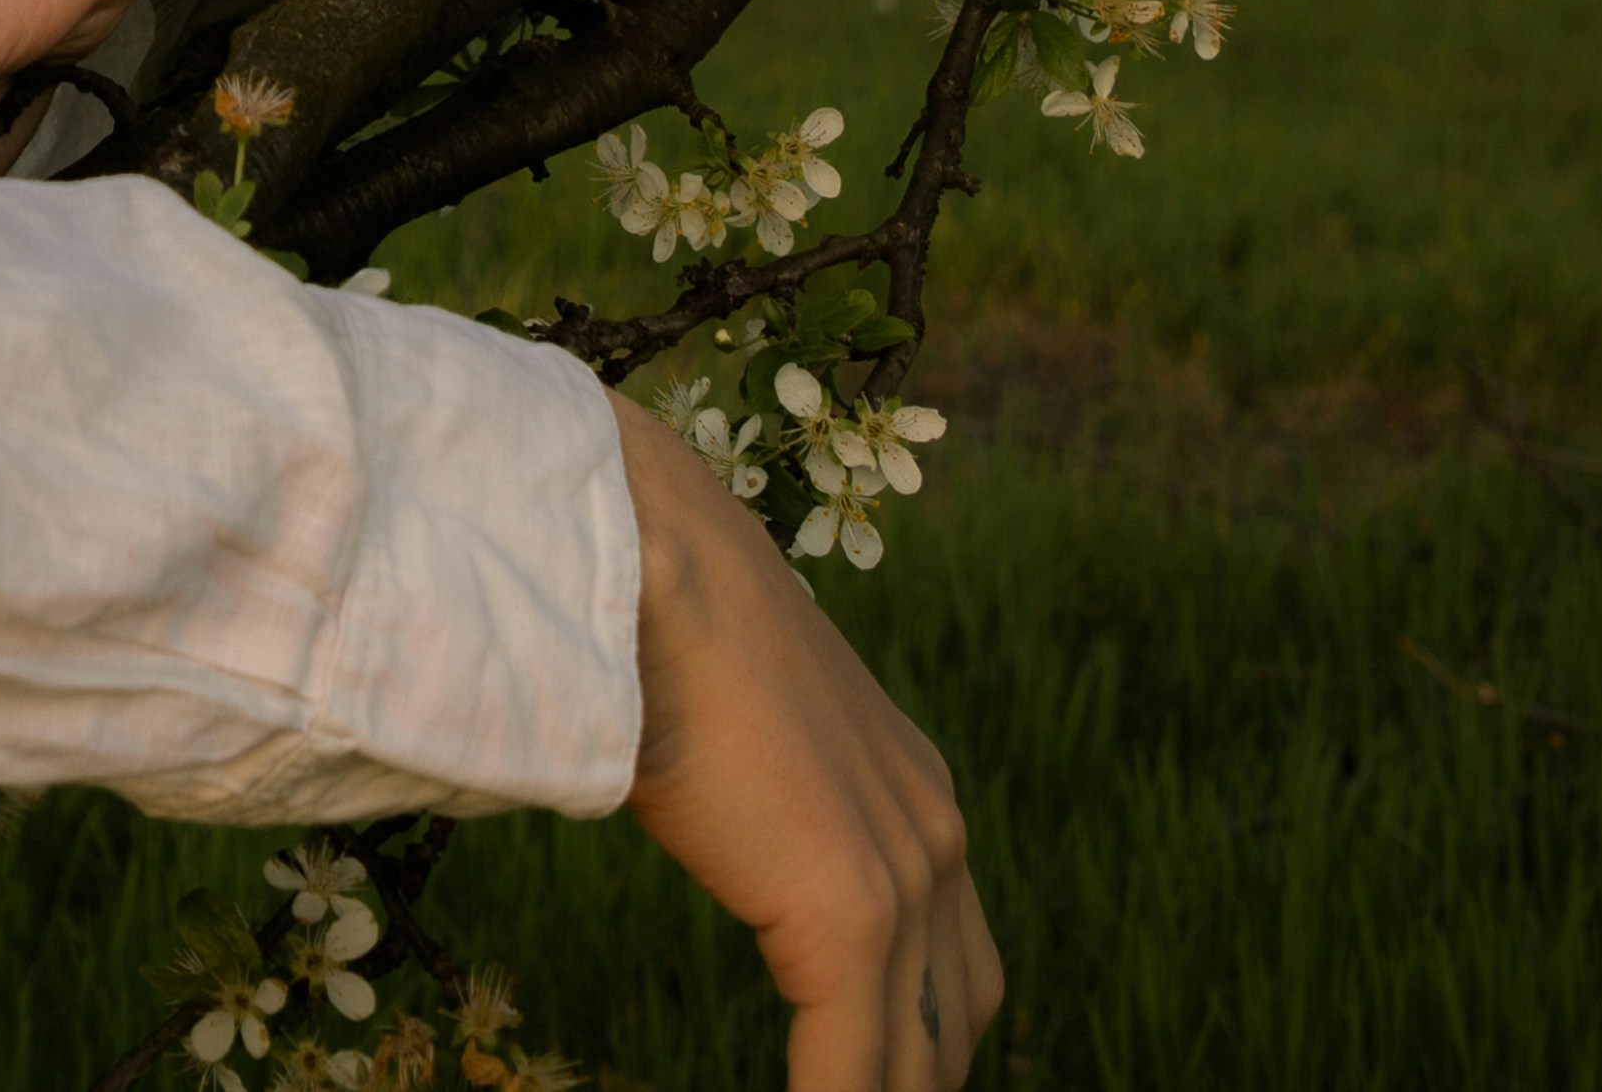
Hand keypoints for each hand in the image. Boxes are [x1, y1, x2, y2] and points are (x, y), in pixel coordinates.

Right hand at [612, 393, 996, 1091]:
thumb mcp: (739, 733)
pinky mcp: (848, 912)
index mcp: (911, 797)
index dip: (912, 1048)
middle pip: (952, 1028)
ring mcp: (903, 877)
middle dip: (904, 1083)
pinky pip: (852, 1072)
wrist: (649, 561)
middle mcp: (933, 838)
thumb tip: (714, 816)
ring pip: (913, 1062)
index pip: (951, 969)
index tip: (866, 1079)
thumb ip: (762, 798)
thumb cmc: (660, 626)